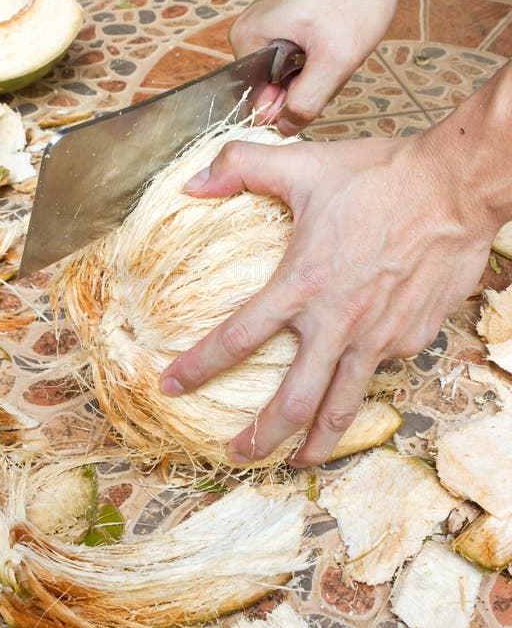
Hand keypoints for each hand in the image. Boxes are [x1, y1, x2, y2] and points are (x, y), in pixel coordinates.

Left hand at [160, 117, 498, 466]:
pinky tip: (349, 382)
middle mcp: (338, 323)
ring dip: (315, 444)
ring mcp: (378, 337)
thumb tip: (190, 183)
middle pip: (292, 402)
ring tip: (297, 462)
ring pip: (341, 407)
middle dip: (260, 437)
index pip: (237, 338)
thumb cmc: (380, 177)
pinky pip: (378, 370)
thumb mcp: (303, 164)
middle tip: (237, 454)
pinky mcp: (411, 338)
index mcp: (303, 285)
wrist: (455, 188)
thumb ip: (241, 167)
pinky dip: (358, 385)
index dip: (199, 367)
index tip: (171, 386)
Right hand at [230, 0, 400, 135]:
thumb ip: (304, 103)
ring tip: (338, 39)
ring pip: (291, 72)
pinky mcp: (284, 17)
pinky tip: (338, 31)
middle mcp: (247, 31)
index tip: (321, 75)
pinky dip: (323, 51)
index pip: (259, 101)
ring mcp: (265, 22)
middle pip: (276, 87)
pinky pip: (299, 53)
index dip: (293, 103)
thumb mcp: (334, 59)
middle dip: (309, 83)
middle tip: (335, 55)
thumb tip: (282, 129)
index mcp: (245, 41)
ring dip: (319, 67)